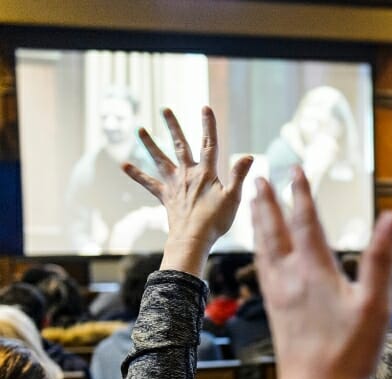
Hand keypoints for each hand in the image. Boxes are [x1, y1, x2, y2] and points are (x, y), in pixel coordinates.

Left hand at [123, 107, 252, 275]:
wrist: (192, 239)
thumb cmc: (216, 221)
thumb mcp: (234, 198)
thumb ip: (239, 175)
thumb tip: (249, 156)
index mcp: (206, 173)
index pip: (210, 144)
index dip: (208, 125)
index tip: (205, 108)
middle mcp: (188, 174)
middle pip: (180, 145)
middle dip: (173, 126)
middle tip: (165, 109)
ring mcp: (174, 184)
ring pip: (160, 159)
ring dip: (150, 143)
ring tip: (140, 129)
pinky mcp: (165, 196)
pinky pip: (148, 183)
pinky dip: (136, 174)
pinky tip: (124, 165)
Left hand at [251, 168, 391, 378]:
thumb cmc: (351, 352)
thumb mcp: (376, 304)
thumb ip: (382, 258)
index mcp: (314, 271)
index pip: (306, 222)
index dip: (301, 193)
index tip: (295, 169)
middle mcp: (289, 278)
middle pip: (273, 230)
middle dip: (267, 202)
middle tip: (258, 177)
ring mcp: (278, 296)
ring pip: (263, 249)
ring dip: (258, 223)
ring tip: (254, 206)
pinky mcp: (276, 313)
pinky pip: (263, 270)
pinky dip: (260, 251)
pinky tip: (263, 256)